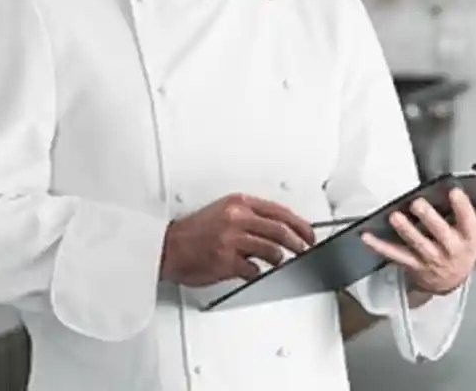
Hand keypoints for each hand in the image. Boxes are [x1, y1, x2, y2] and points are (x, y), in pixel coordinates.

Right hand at [159, 193, 315, 286]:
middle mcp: (236, 219)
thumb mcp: (223, 211)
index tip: (308, 233)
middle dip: (299, 242)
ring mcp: (232, 240)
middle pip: (281, 230)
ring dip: (278, 259)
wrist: (167, 246)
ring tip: (276, 261)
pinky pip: (253, 270)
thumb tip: (277, 226)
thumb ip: (250, 216)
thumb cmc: (193, 231)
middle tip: (305, 249)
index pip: (279, 211)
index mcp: (238, 203)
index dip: (299, 224)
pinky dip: (256, 272)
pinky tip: (251, 270)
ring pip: (272, 251)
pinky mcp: (226, 261)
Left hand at [361, 184, 475, 294]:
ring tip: (394, 216)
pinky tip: (367, 235)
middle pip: (440, 233)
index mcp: (469, 236)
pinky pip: (395, 255)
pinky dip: (380, 246)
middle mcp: (450, 248)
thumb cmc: (468, 246)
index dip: (462, 207)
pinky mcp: (412, 264)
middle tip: (417, 204)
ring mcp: (430, 258)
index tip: (455, 191)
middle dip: (429, 219)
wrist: (452, 281)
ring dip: (405, 230)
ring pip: (417, 244)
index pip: (467, 220)